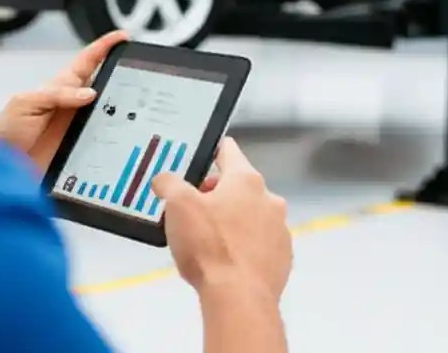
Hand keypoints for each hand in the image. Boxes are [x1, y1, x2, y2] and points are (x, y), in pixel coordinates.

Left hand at [0, 30, 127, 171]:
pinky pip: (105, 139)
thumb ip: (57, 95)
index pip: (87, 62)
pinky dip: (117, 136)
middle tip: (140, 74)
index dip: (104, 47)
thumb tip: (90, 93)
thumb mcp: (26, 103)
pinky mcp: (81, 148)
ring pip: (109, 111)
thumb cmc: (6, 131)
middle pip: (105, 85)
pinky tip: (126, 135)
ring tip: (140, 104)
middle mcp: (73, 105)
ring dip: (123, 108)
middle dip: (123, 76)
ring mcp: (78, 126)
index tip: (123, 37)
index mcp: (60, 87)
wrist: (0, 168)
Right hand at [151, 138, 292, 301]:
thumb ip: (169, 184)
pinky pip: (260, 243)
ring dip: (232, 221)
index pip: (229, 151)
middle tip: (194, 210)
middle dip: (217, 195)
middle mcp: (269, 199)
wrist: (239, 297)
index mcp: (245, 180)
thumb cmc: (210, 247)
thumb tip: (164, 180)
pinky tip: (226, 261)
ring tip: (209, 240)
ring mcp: (279, 229)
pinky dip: (245, 246)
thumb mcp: (177, 206)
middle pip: (239, 186)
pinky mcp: (282, 257)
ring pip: (251, 215)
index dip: (213, 150)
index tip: (206, 154)